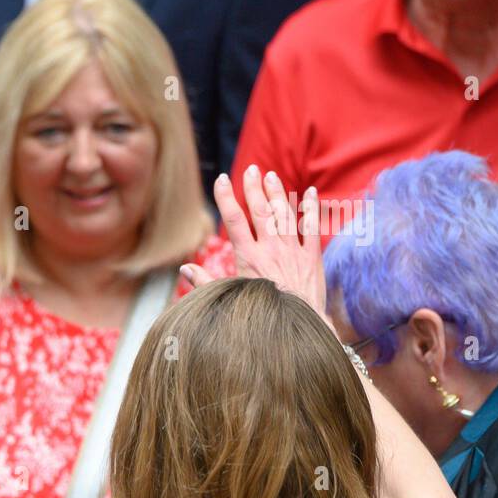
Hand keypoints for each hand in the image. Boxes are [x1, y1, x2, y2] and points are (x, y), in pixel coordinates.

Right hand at [182, 166, 326, 320]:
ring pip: (285, 214)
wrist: (296, 328)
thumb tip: (184, 270)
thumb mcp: (228, 299)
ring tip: (271, 176)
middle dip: (254, 187)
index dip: (226, 197)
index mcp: (248, 258)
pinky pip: (313, 228)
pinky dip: (312, 209)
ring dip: (278, 193)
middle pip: (260, 211)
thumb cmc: (258, 316)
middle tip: (251, 169)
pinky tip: (311, 193)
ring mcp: (293, 251)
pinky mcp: (312, 258)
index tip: (221, 179)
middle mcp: (271, 250)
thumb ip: (205, 283)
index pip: (234, 220)